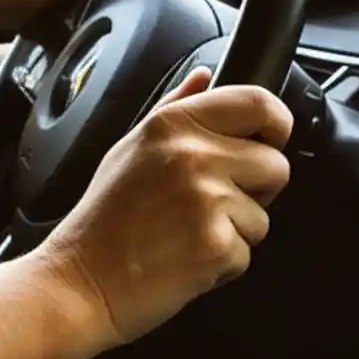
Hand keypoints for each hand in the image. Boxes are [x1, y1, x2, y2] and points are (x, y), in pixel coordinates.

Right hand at [34, 67, 292, 345]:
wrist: (80, 281)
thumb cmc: (104, 220)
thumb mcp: (130, 146)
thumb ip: (174, 106)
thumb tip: (205, 76)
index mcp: (174, 124)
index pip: (259, 102)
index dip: (277, 124)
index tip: (271, 140)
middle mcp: (194, 155)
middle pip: (275, 164)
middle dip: (256, 189)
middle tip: (211, 204)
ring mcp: (207, 200)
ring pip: (264, 214)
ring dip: (236, 230)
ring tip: (188, 233)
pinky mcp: (216, 245)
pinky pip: (248, 251)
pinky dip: (224, 263)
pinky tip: (186, 257)